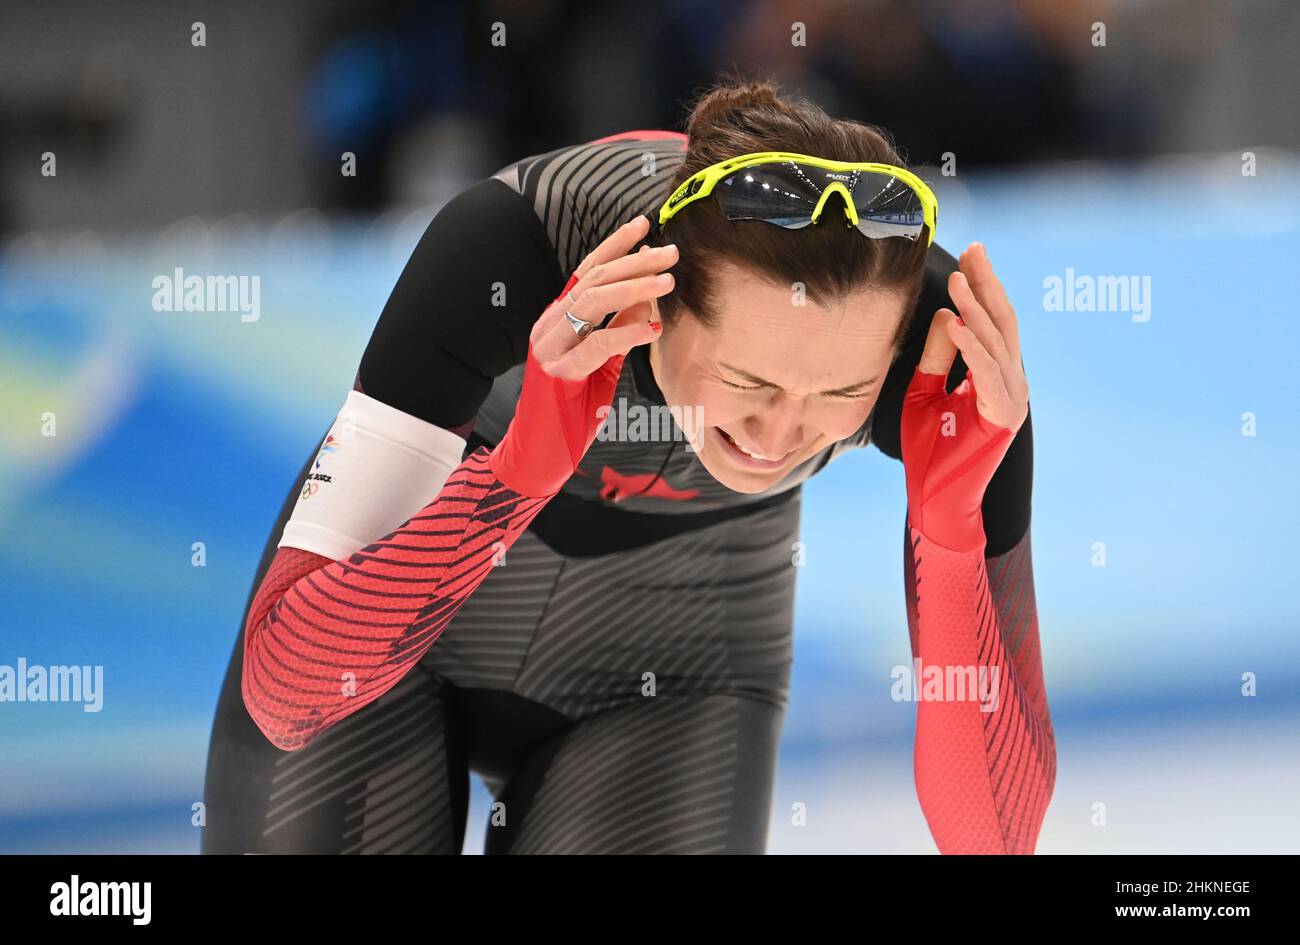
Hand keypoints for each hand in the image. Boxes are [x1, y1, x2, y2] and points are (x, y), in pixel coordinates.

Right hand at [489, 214, 677, 495]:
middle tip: (669, 253)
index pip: (587, 271)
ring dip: (633, 288)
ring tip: (666, 281)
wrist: (541, 452)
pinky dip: (626, 332)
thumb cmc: (572, 410)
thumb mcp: (601, 364)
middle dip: (634, 263)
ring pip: (591, 302)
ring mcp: (549, 347)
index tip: (644, 225)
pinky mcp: (557, 372)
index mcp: (557, 318)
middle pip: (593, 280)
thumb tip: (644, 300)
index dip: (614, 245)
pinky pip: (595, 344)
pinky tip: (651, 328)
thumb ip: (618, 330)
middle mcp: (548, 325)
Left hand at [901, 242, 1028, 550]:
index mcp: (994, 375)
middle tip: (974, 249)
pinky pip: (987, 374)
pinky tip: (954, 322)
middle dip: (987, 285)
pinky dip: (971, 348)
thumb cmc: (929, 451)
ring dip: (975, 310)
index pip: (992, 322)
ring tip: (957, 281)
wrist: (934, 499)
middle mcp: (1009, 383)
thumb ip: (937, 355)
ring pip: (996, 343)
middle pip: (1002, 323)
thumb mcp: (923, 391)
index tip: (971, 254)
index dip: (982, 287)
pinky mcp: (1002, 417)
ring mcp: (1010, 400)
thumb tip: (944, 315)